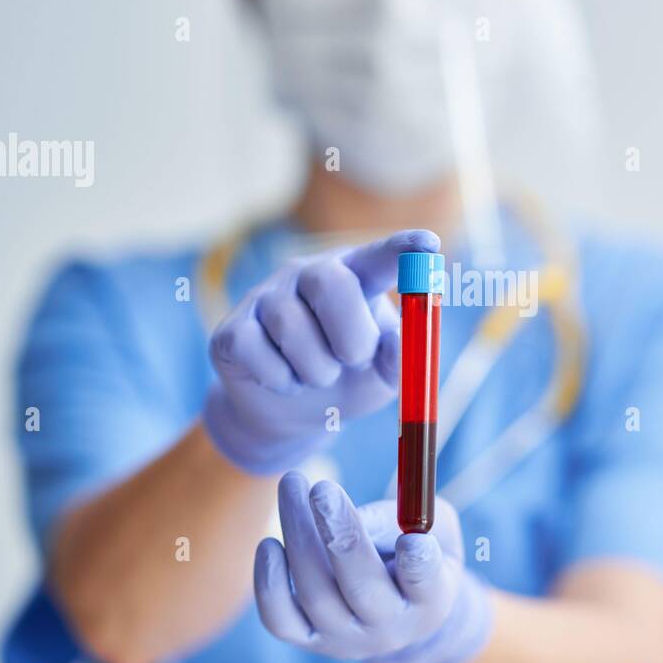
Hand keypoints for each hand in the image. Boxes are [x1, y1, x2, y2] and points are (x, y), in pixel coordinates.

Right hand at [202, 228, 438, 474]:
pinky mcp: (232, 329)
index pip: (380, 255)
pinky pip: (254, 351)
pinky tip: (283, 380)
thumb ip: (401, 359)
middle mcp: (308, 276)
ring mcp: (266, 298)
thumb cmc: (347, 382)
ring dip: (316, 369)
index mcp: (356, 278)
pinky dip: (279, 380)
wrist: (290, 418)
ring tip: (318, 377)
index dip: (403, 249)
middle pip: (328, 280)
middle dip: (350, 332)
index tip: (430, 244)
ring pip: (291, 326)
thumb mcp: (384, 378)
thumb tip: (400, 340)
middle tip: (354, 360)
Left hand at [254, 472, 492, 662]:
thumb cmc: (415, 550)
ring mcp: (346, 639)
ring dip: (298, 534)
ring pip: (315, 594)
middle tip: (322, 489)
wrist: (395, 608)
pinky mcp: (310, 640)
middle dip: (340, 534)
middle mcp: (389, 628)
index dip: (419, 564)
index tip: (410, 538)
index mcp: (430, 599)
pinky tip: (269, 543)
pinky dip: (268, 583)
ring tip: (292, 484)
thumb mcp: (430, 528)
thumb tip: (346, 510)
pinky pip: (280, 619)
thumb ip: (400, 518)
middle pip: (362, 588)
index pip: (426, 585)